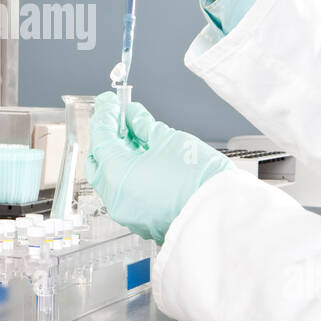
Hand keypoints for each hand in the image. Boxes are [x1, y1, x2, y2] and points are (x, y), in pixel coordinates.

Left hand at [86, 91, 232, 243]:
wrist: (222, 212)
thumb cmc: (199, 179)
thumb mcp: (169, 140)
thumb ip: (143, 125)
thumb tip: (132, 115)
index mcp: (117, 175)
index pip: (100, 137)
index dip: (104, 114)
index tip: (109, 101)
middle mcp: (116, 198)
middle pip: (99, 160)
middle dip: (106, 136)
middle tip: (118, 117)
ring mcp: (127, 212)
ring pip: (111, 177)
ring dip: (118, 154)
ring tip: (134, 134)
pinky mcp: (141, 219)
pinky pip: (125, 191)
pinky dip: (128, 173)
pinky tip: (142, 157)